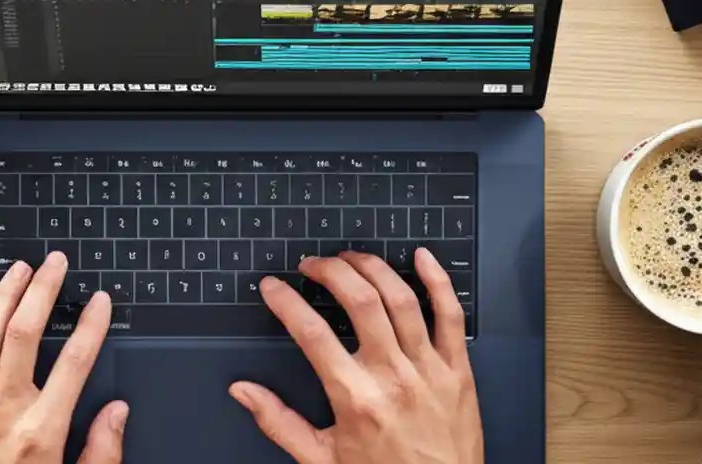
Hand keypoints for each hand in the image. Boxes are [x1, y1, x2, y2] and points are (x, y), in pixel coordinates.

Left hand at [0, 253, 126, 463]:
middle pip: (23, 336)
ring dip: (2, 298)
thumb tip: (117, 413)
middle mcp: (3, 416)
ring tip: (18, 269)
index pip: (74, 363)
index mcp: (41, 434)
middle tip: (55, 263)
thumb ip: (101, 454)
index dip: (91, 326)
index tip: (101, 303)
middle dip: (42, 292)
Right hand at [229, 248, 481, 463]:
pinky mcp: (458, 370)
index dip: (287, 302)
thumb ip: (279, 422)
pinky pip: (451, 315)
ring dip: (373, 267)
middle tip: (311, 265)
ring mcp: (429, 369)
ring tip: (351, 258)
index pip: (312, 333)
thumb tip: (243, 391)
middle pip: (360, 301)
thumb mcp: (321, 459)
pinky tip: (423, 257)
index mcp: (355, 398)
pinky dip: (439, 281)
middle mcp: (392, 377)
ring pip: (401, 299)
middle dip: (330, 271)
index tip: (273, 287)